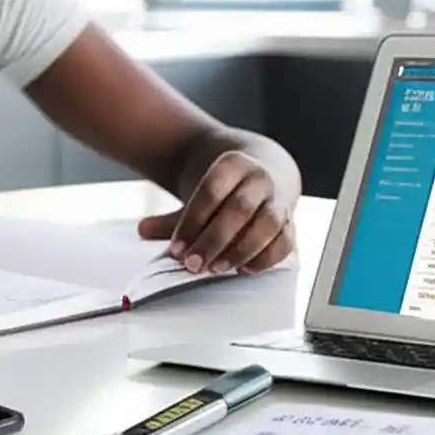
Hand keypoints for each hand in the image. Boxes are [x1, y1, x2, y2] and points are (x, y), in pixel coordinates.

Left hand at [138, 151, 294, 274]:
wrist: (269, 169)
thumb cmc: (228, 190)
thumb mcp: (201, 194)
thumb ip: (174, 217)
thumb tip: (142, 230)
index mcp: (233, 164)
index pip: (211, 191)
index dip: (192, 222)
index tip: (177, 248)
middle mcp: (259, 178)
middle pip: (239, 209)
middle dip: (214, 240)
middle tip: (193, 264)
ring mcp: (279, 199)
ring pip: (266, 224)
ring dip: (240, 250)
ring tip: (218, 268)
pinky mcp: (291, 220)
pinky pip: (284, 241)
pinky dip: (266, 258)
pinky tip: (245, 269)